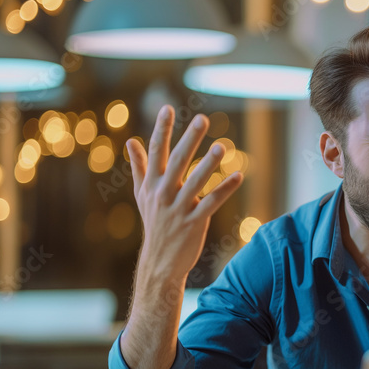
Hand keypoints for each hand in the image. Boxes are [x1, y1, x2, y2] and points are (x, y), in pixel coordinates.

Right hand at [127, 105, 243, 280]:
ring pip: (196, 181)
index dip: (161, 129)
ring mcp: (179, 208)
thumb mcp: (142, 194)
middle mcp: (163, 193)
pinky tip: (238, 176)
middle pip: (177, 161)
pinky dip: (225, 189)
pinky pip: (212, 202)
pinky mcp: (194, 222)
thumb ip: (139, 166)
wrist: (159, 261)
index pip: (155, 151)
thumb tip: (130, 141)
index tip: (167, 108)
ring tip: (222, 146)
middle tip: (202, 119)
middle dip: (189, 139)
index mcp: (151, 183)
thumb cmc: (154, 223)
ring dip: (209, 163)